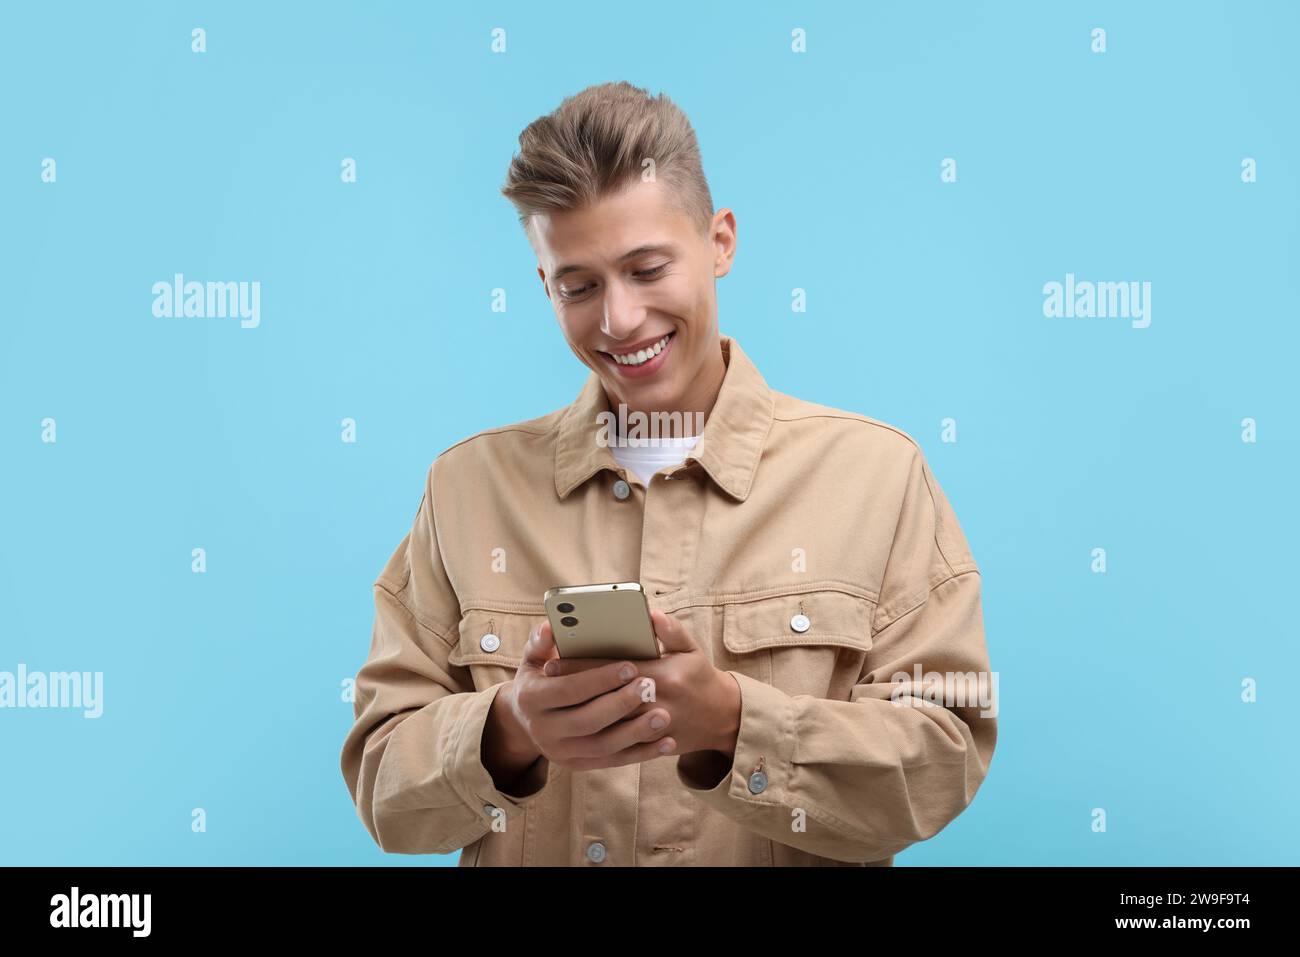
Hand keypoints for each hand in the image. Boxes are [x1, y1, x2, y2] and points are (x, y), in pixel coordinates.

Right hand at [502, 618, 678, 771]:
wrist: (528, 718)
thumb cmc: (541, 677)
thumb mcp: (533, 658)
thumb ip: (541, 641)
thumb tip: (550, 628)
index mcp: (530, 698)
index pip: (568, 689)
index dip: (600, 679)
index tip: (631, 667)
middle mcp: (541, 730)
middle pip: (587, 721)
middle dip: (621, 704)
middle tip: (650, 688)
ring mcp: (560, 752)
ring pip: (603, 746)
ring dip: (636, 733)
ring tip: (663, 716)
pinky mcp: (577, 765)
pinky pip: (613, 762)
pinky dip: (641, 753)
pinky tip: (666, 742)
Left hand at [543, 609, 741, 760]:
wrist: (721, 718)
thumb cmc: (700, 677)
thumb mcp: (691, 649)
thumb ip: (671, 630)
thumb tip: (650, 613)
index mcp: (665, 675)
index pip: (613, 669)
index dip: (582, 666)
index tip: (554, 661)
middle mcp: (657, 703)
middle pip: (605, 696)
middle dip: (574, 688)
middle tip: (546, 679)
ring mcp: (653, 728)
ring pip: (607, 723)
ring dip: (578, 711)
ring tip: (553, 701)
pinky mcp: (649, 745)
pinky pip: (617, 744)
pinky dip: (594, 732)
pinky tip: (574, 724)